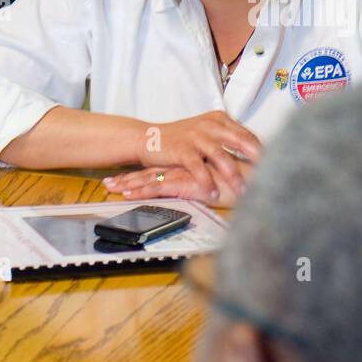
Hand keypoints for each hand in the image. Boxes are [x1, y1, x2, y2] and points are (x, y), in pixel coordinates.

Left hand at [103, 161, 246, 207]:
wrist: (254, 179)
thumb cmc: (240, 182)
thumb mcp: (218, 184)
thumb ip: (206, 184)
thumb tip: (201, 190)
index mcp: (188, 167)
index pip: (159, 170)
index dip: (140, 174)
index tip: (122, 179)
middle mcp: (183, 168)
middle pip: (149, 172)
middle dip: (127, 178)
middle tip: (107, 183)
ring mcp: (183, 174)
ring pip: (149, 178)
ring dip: (128, 184)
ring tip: (110, 188)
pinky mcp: (186, 182)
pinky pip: (159, 187)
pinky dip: (142, 190)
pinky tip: (128, 194)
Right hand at [137, 111, 261, 200]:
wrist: (147, 137)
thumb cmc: (180, 139)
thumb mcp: (206, 133)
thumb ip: (227, 139)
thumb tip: (254, 154)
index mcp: (219, 119)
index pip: (247, 135)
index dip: (262, 151)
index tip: (276, 166)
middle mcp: (209, 125)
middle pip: (240, 141)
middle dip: (257, 161)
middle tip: (270, 177)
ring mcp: (195, 136)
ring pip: (220, 156)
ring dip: (233, 176)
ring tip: (243, 192)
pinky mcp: (181, 149)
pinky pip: (198, 167)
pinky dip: (207, 181)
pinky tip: (214, 194)